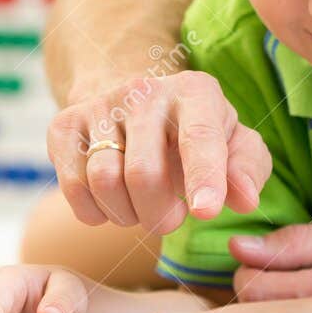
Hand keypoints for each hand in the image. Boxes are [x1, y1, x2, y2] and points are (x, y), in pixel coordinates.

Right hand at [46, 71, 271, 233]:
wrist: (135, 104)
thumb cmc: (196, 132)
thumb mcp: (234, 144)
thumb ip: (247, 170)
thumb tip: (246, 201)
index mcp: (195, 92)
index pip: (199, 137)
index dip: (204, 177)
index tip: (207, 212)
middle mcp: (144, 91)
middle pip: (144, 172)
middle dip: (161, 214)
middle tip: (171, 221)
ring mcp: (99, 106)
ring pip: (104, 181)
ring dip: (127, 215)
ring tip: (143, 209)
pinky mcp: (64, 125)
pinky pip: (73, 187)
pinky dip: (95, 212)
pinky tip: (113, 203)